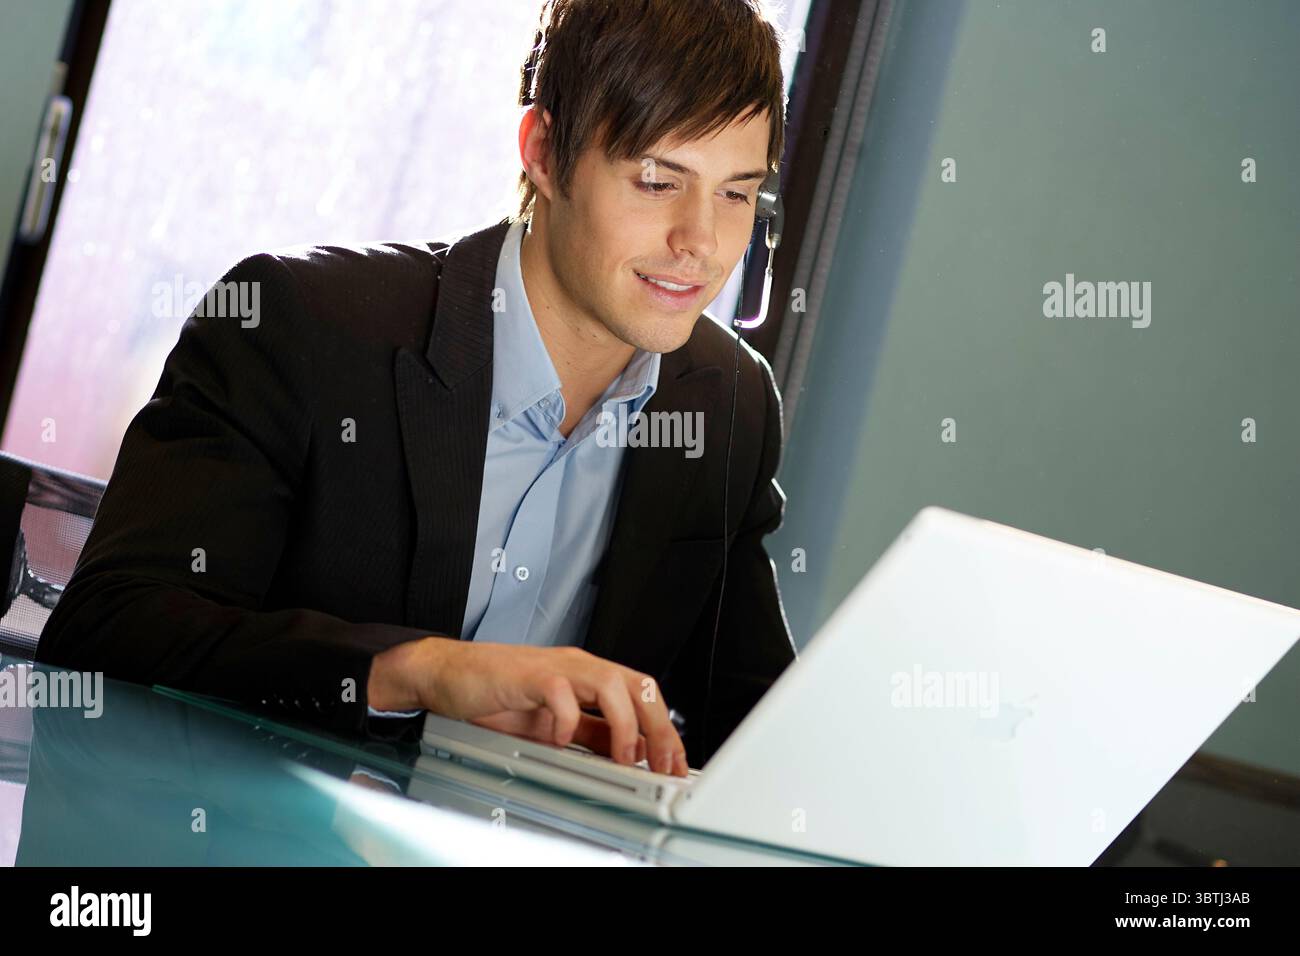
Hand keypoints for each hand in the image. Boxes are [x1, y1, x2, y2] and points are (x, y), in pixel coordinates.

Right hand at [369, 637, 688, 776]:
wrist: (448, 675)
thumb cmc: (496, 695)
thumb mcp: (554, 721)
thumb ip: (589, 732)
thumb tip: (627, 755)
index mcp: (589, 676)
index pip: (644, 696)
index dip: (665, 729)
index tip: (675, 763)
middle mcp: (579, 666)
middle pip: (638, 686)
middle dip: (659, 728)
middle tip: (664, 764)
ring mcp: (555, 667)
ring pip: (610, 683)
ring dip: (624, 724)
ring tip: (623, 756)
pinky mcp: (528, 674)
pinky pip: (560, 691)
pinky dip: (567, 719)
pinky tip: (561, 739)